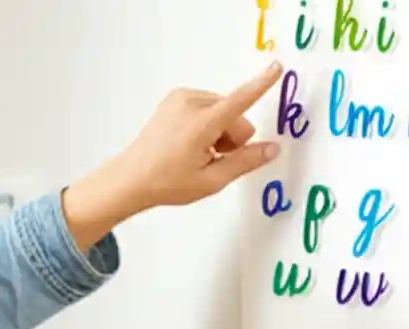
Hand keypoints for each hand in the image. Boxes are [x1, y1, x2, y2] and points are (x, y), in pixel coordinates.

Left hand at [115, 61, 284, 208]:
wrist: (130, 178)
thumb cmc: (169, 183)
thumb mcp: (211, 180)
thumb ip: (245, 162)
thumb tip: (273, 149)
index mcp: (201, 123)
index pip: (240, 100)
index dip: (262, 84)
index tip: (277, 66)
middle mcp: (191, 102)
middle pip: (234, 114)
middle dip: (233, 136)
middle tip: (214, 159)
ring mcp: (181, 98)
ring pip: (222, 109)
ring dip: (220, 130)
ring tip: (200, 153)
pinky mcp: (174, 98)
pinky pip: (206, 106)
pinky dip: (207, 122)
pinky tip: (191, 142)